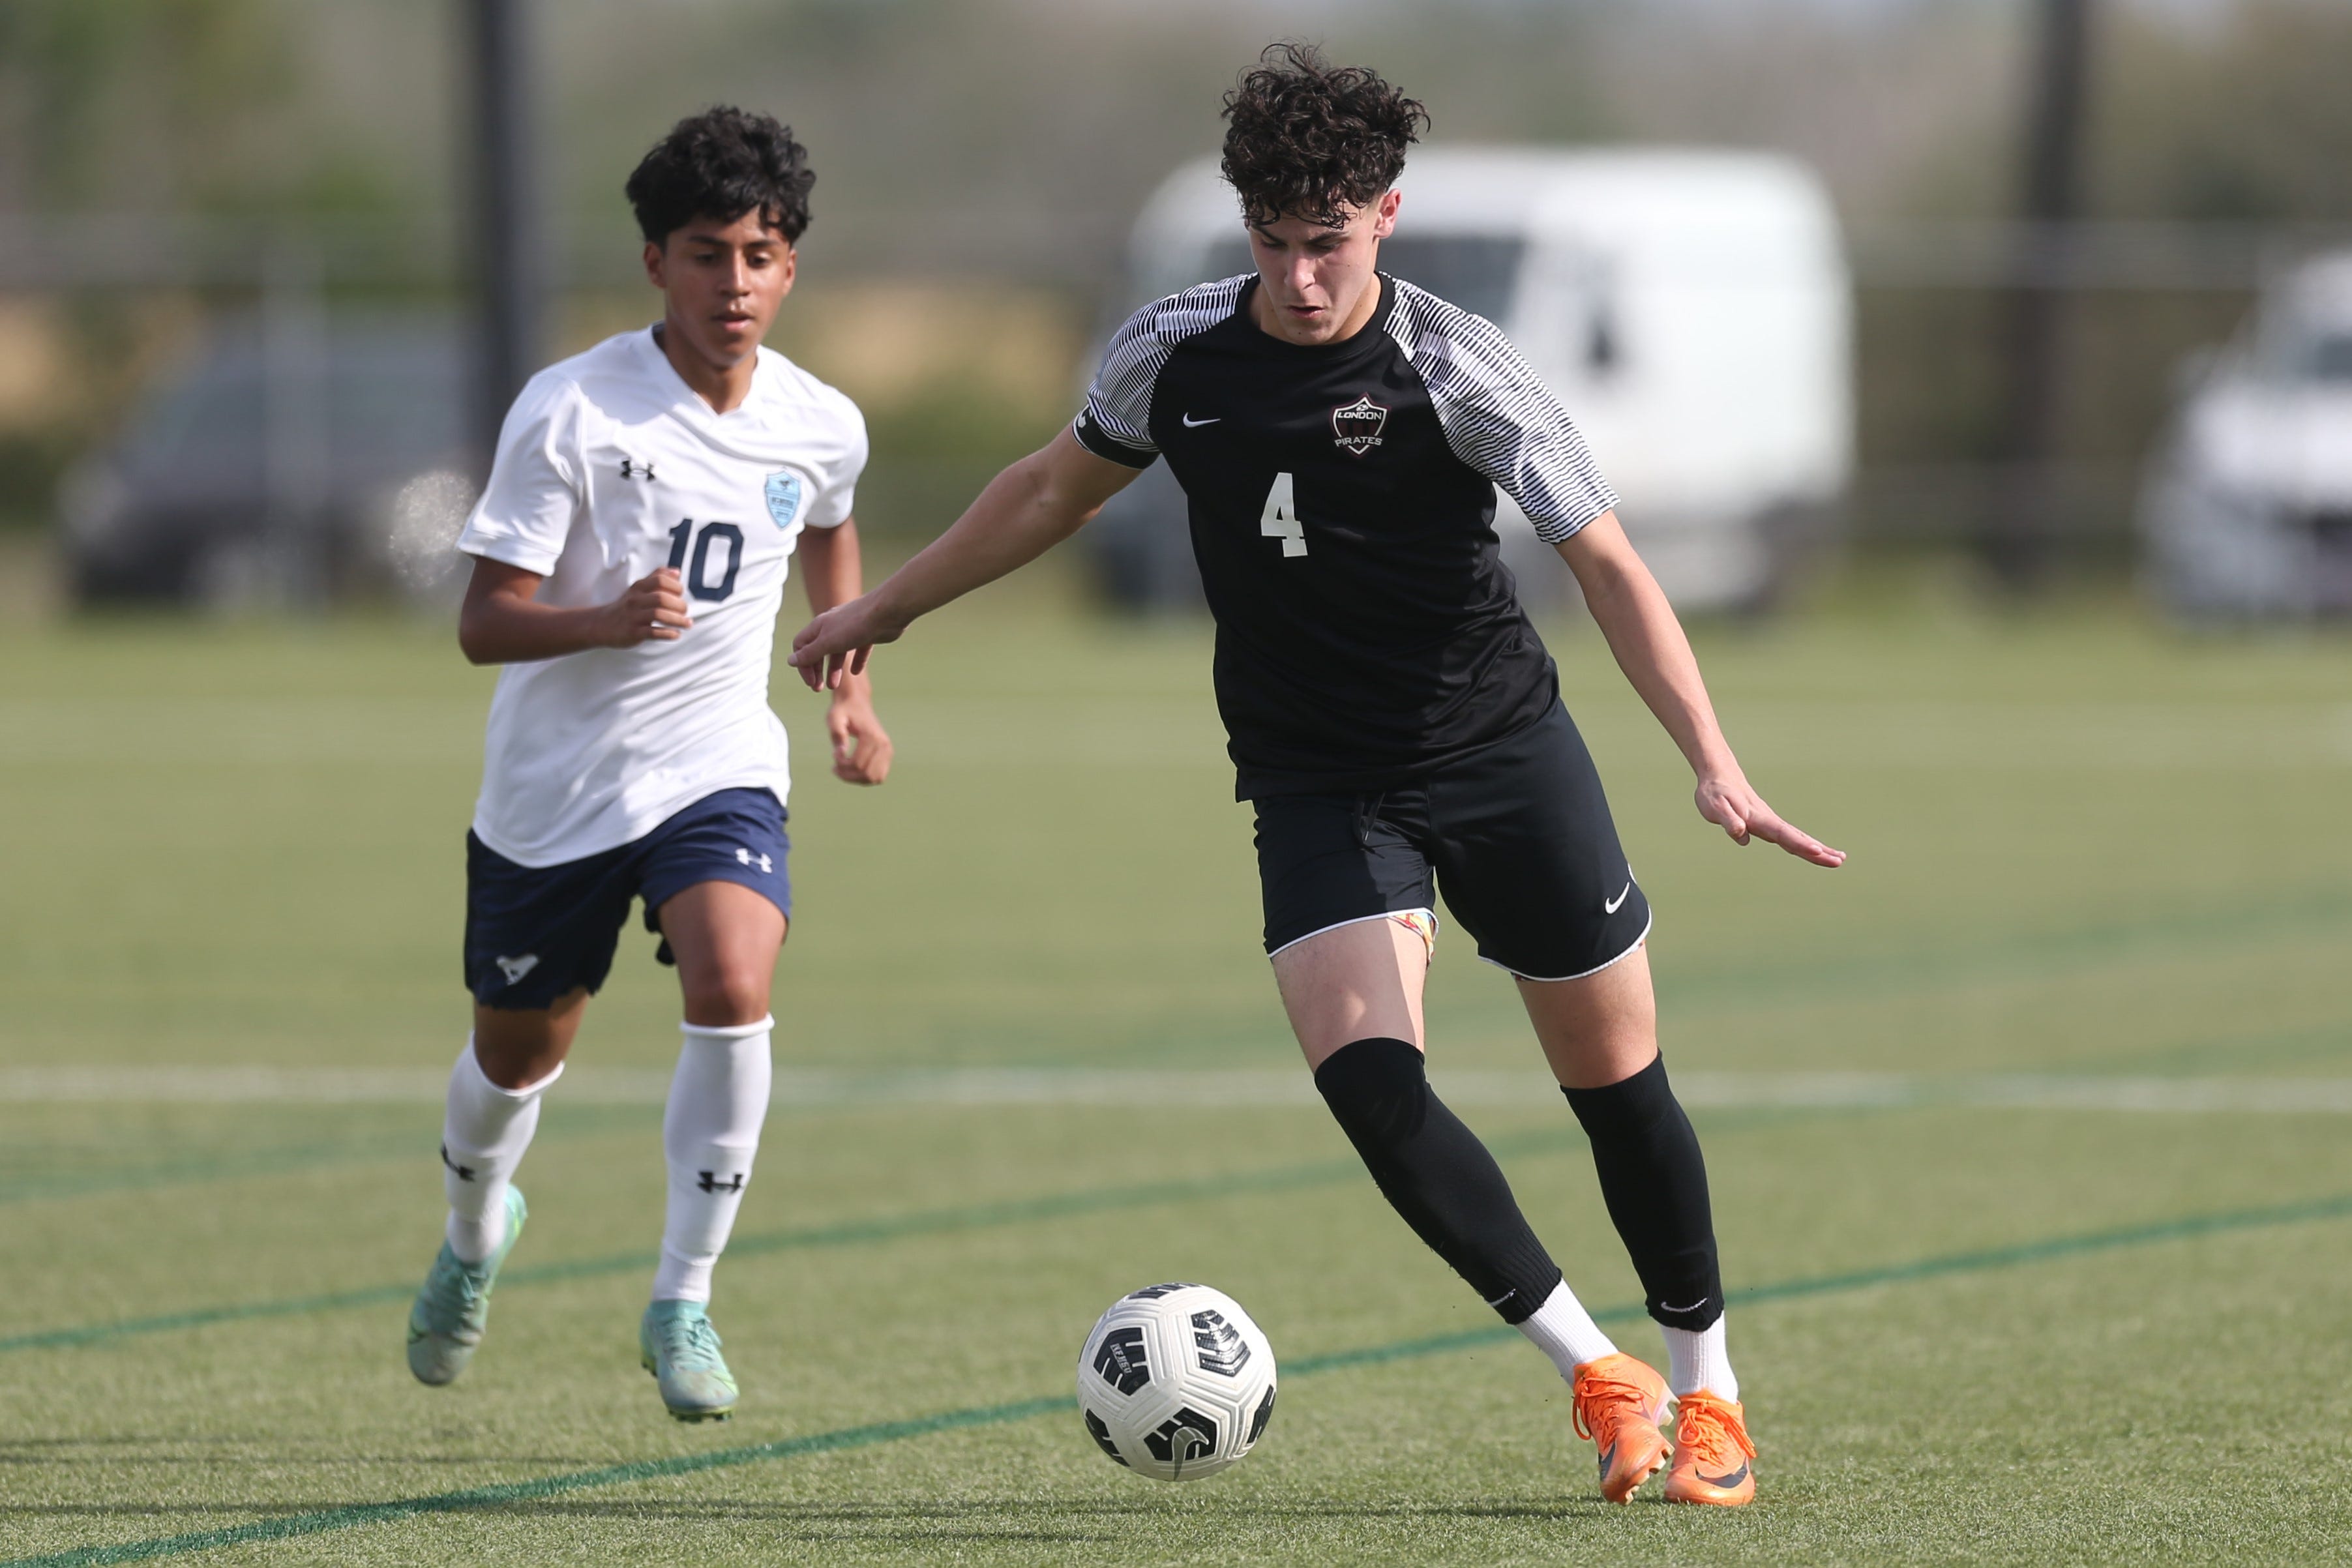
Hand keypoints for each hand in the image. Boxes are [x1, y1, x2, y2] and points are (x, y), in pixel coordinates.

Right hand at [601, 568, 691, 646]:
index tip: (681, 594)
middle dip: (679, 605)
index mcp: (638, 587)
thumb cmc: (626, 606)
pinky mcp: (633, 632)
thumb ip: (657, 578)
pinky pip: (653, 632)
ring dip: (677, 620)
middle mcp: (635, 600)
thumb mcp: (638, 589)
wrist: (601, 624)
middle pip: (661, 598)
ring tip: (687, 624)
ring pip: (658, 615)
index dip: (675, 586)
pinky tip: (676, 634)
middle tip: (685, 611)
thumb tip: (677, 572)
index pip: (660, 580)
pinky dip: (668, 634)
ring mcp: (633, 616)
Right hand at [789, 594, 900, 690]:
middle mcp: (833, 627)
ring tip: (834, 687)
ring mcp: (851, 630)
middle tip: (818, 688)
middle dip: (816, 670)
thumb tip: (790, 661)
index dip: (803, 665)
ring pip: (837, 652)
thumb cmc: (855, 625)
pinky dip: (856, 662)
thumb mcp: (828, 642)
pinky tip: (856, 672)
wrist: (887, 612)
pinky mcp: (868, 634)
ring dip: (833, 670)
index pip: (801, 646)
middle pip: (818, 650)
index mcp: (819, 627)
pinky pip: (859, 650)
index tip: (810, 681)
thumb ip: (810, 653)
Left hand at [826, 686, 892, 784]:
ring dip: (856, 778)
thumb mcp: (834, 717)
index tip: (834, 753)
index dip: (841, 764)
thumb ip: (837, 733)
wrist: (857, 702)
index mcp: (872, 736)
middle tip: (835, 765)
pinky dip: (864, 778)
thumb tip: (842, 752)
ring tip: (843, 769)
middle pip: (866, 774)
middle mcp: (884, 744)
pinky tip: (852, 769)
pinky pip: (878, 776)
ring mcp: (888, 751)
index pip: (857, 764)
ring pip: (874, 778)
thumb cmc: (843, 710)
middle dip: (848, 775)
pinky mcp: (887, 755)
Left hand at [1695, 773, 1844, 866]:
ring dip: (1818, 849)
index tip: (1817, 851)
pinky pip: (1791, 837)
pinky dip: (1806, 845)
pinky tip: (1816, 852)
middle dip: (1818, 851)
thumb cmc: (1715, 792)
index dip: (1799, 844)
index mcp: (1758, 819)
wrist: (1720, 775)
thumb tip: (1741, 835)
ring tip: (1839, 859)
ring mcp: (1771, 822)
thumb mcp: (1714, 807)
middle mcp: (1769, 821)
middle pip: (1797, 838)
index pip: (1782, 834)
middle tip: (1839, 861)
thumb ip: (1728, 820)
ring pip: (1797, 838)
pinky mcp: (1769, 824)